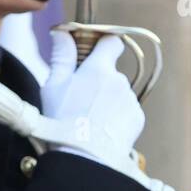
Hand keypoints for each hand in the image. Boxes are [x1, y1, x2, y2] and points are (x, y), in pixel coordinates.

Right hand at [42, 31, 144, 160]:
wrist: (84, 157)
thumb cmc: (62, 120)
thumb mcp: (53, 86)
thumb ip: (61, 57)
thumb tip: (62, 32)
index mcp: (99, 68)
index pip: (112, 42)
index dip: (104, 44)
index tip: (94, 52)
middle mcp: (119, 80)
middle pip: (110, 73)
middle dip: (98, 82)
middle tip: (79, 101)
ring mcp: (130, 100)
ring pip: (118, 94)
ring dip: (106, 102)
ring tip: (88, 122)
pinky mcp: (137, 119)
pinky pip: (126, 112)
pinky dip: (115, 118)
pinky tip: (100, 131)